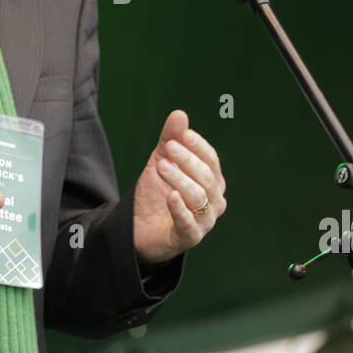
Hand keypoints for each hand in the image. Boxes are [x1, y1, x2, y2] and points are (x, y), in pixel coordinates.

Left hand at [133, 110, 225, 265]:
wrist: (138, 226)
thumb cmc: (156, 193)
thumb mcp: (161, 161)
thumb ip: (170, 139)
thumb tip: (179, 114)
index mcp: (212, 181)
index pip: (211, 160)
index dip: (198, 147)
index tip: (182, 135)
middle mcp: (214, 201)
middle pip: (206, 177)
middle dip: (187, 160)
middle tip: (168, 148)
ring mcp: (205, 221)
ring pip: (198, 197)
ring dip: (179, 179)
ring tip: (160, 166)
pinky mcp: (190, 238)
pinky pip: (189, 223)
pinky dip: (180, 209)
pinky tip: (170, 196)